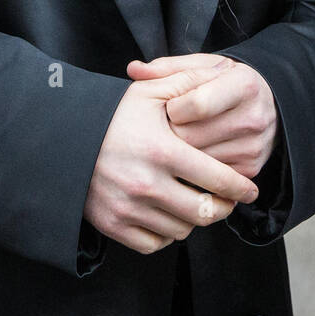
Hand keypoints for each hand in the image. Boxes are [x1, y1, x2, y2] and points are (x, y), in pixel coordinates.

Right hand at [84, 68, 258, 255]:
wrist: (63, 139)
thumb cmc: (113, 114)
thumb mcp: (149, 92)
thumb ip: (188, 83)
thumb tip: (225, 71)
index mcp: (161, 151)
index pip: (216, 179)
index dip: (240, 188)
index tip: (251, 191)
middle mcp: (145, 184)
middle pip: (203, 212)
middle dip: (223, 208)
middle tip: (227, 200)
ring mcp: (127, 208)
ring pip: (181, 230)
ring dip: (194, 220)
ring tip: (197, 203)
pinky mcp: (112, 225)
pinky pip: (154, 244)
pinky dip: (167, 234)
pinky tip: (169, 216)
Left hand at [127, 53, 279, 179]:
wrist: (268, 105)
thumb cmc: (224, 83)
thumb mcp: (203, 67)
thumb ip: (168, 67)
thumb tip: (133, 69)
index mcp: (244, 85)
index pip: (196, 104)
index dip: (174, 107)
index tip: (171, 107)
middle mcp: (254, 117)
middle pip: (193, 137)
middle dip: (172, 134)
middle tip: (169, 128)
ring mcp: (254, 146)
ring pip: (197, 161)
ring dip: (181, 154)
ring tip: (180, 140)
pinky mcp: (250, 169)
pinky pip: (208, 177)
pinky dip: (195, 169)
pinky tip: (193, 156)